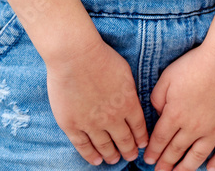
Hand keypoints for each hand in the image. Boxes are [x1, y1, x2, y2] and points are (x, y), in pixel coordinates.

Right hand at [46, 36, 148, 164]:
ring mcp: (91, 124)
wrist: (74, 54)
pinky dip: (91, 155)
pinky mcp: (72, 125)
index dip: (141, 139)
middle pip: (124, 141)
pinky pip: (83, 146)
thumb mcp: (125, 72)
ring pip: (105, 147)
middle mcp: (112, 118)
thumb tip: (132, 104)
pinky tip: (95, 160)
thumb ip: (130, 92)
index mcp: (128, 104)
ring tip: (114, 159)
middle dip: (129, 151)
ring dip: (111, 155)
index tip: (142, 145)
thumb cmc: (100, 56)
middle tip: (131, 156)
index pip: (138, 129)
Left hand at [142, 42, 214, 170]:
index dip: (153, 151)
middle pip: (176, 151)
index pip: (160, 139)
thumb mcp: (168, 76)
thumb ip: (158, 97)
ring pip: (198, 156)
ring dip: (186, 168)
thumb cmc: (197, 63)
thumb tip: (158, 114)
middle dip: (166, 163)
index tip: (148, 160)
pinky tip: (210, 169)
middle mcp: (194, 127)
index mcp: (175, 114)